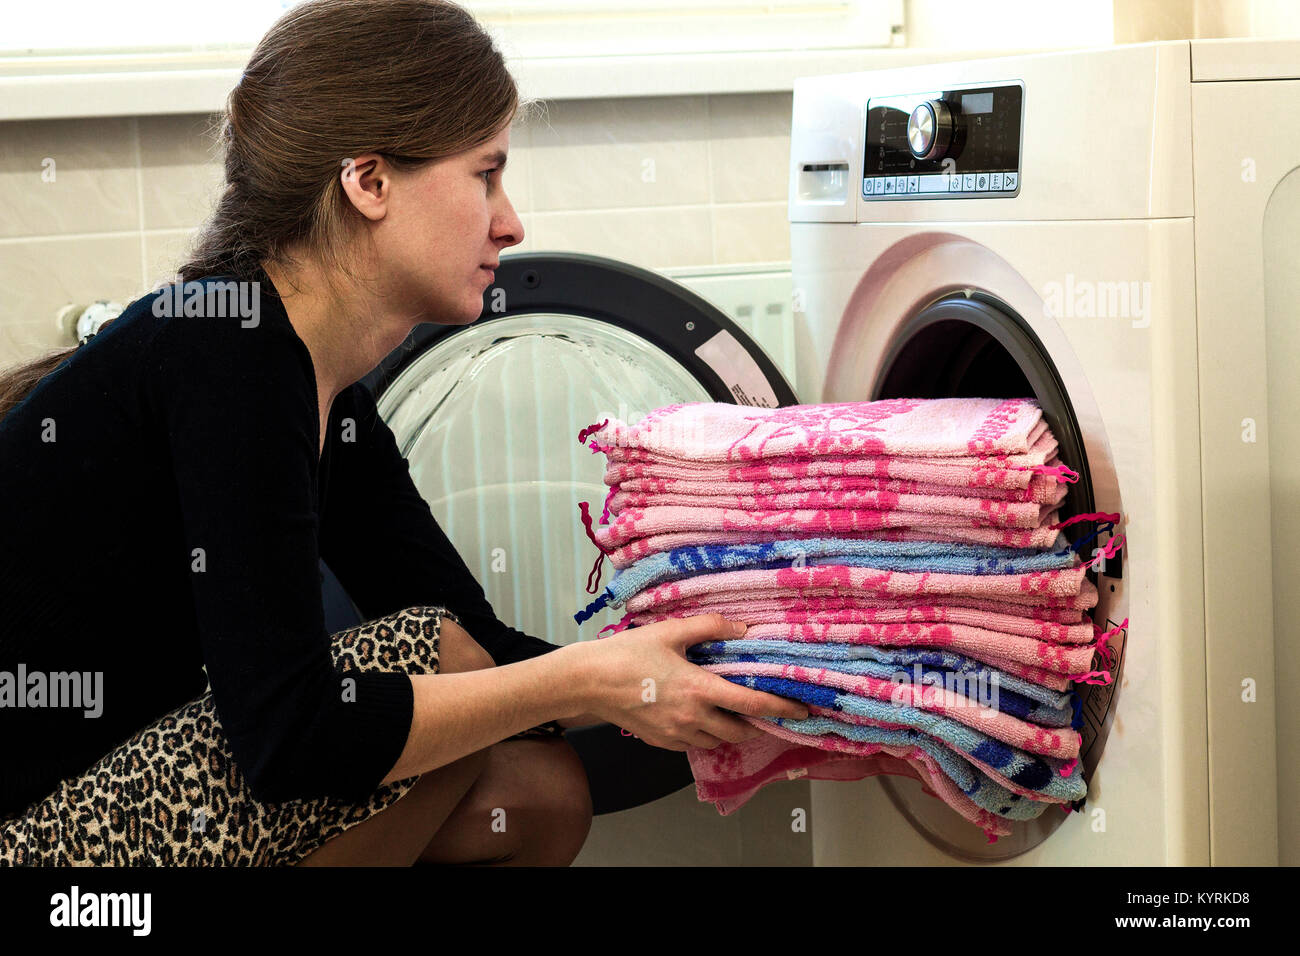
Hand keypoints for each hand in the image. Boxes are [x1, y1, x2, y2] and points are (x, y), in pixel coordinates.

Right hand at [576, 612, 810, 750]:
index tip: (801, 710)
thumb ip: (710, 627)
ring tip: (730, 712)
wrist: (588, 681)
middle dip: (755, 724)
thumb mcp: (671, 631)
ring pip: (716, 741)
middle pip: (739, 731)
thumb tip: (742, 628)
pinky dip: (703, 733)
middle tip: (762, 710)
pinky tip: (698, 716)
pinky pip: (692, 744)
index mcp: (700, 690)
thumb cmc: (628, 653)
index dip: (781, 708)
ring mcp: (676, 734)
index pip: (752, 704)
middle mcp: (693, 718)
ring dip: (728, 730)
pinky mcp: (660, 742)